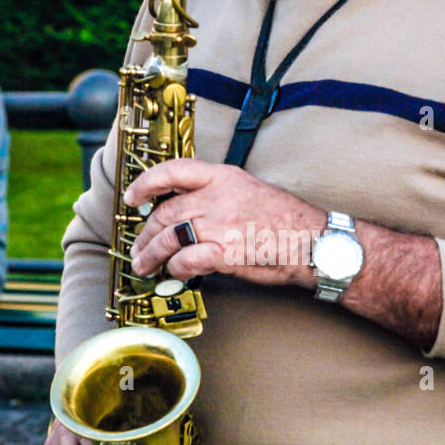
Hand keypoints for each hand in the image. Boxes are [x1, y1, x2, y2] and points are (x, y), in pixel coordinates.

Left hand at [125, 158, 325, 287]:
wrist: (312, 242)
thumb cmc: (285, 220)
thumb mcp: (249, 190)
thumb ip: (218, 194)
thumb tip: (187, 209)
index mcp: (223, 177)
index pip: (174, 171)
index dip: (146, 183)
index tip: (132, 197)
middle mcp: (217, 197)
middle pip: (166, 212)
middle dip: (146, 233)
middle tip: (138, 247)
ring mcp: (220, 225)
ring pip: (169, 237)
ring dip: (151, 254)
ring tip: (144, 265)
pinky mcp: (224, 253)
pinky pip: (185, 261)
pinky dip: (175, 269)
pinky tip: (175, 273)